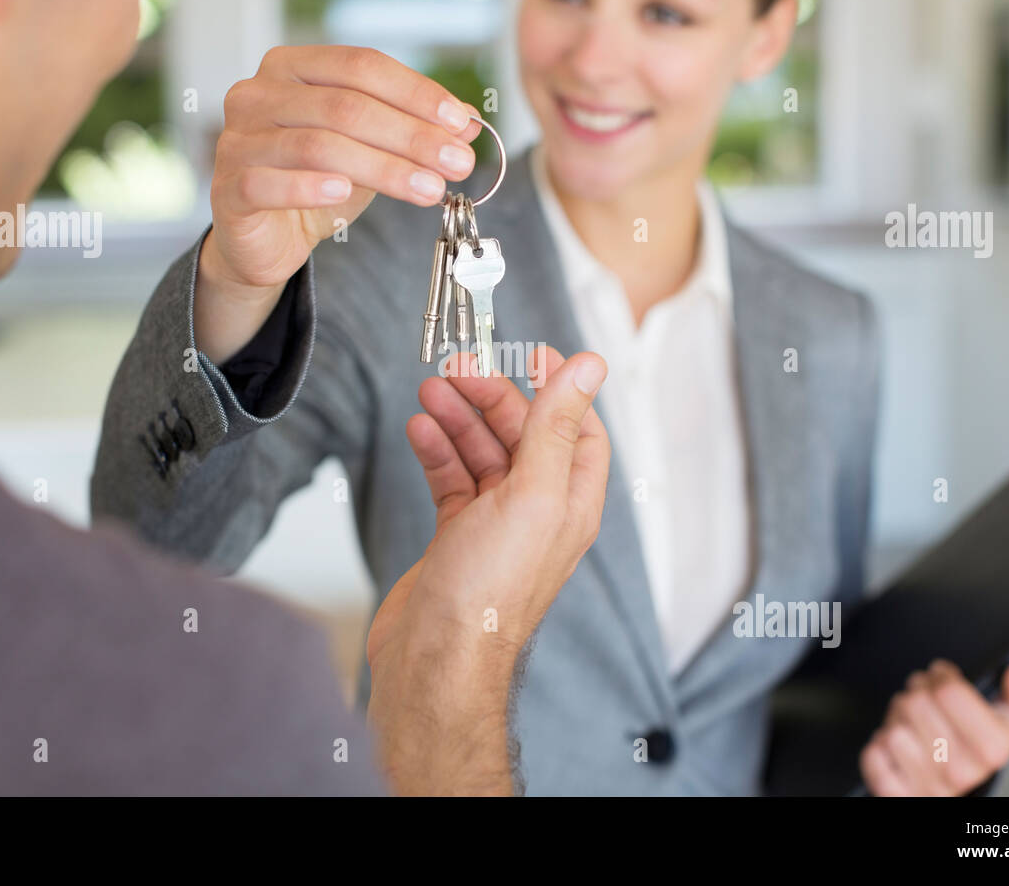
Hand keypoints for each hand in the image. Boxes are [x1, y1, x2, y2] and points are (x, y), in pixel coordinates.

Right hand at [195, 45, 481, 360]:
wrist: (265, 240)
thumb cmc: (317, 183)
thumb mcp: (371, 150)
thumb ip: (410, 128)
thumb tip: (467, 120)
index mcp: (291, 67)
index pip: (360, 66)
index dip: (414, 92)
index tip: (459, 123)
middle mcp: (257, 94)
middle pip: (345, 106)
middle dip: (410, 136)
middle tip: (456, 163)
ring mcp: (237, 139)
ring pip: (318, 145)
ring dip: (383, 168)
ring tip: (429, 190)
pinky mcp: (227, 187)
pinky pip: (270, 183)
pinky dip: (310, 187)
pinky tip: (345, 195)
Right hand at [365, 347, 609, 794]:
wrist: (434, 657)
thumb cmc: (487, 593)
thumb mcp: (534, 494)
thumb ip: (557, 427)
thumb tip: (588, 366)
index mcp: (572, 502)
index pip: (577, 429)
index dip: (558, 388)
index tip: (529, 351)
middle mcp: (539, 512)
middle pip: (523, 434)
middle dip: (492, 397)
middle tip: (456, 369)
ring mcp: (496, 525)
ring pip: (483, 453)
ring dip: (459, 419)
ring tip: (430, 391)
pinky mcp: (457, 537)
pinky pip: (451, 479)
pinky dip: (437, 451)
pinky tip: (420, 430)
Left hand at [860, 658, 1008, 795]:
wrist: (959, 790)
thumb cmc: (979, 749)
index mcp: (992, 750)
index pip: (947, 691)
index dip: (942, 676)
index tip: (945, 678)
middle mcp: (962, 773)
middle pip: (915, 703)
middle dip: (917, 692)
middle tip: (925, 698)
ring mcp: (928, 788)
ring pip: (893, 728)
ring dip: (897, 719)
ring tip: (914, 724)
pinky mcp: (898, 795)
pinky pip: (873, 754)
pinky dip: (880, 744)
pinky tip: (899, 747)